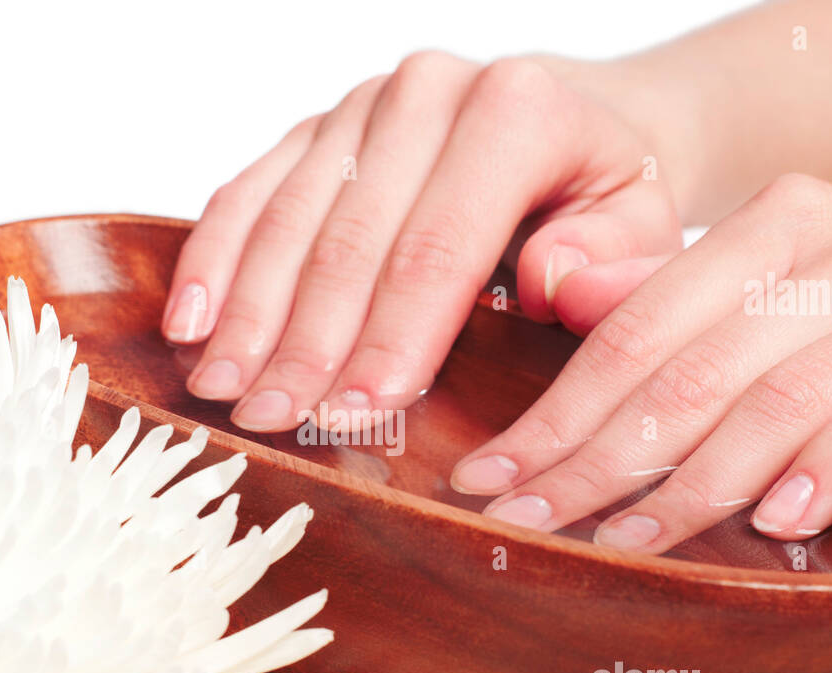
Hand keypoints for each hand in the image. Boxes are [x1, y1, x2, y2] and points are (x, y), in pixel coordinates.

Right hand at [161, 52, 680, 430]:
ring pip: (288, 218)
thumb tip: (546, 281)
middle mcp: (428, 92)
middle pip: (351, 238)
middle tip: (272, 421)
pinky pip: (248, 191)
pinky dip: (213, 260)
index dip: (392, 336)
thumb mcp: (642, 228)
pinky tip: (189, 323)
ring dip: (248, 313)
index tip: (355, 415)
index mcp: (517, 110)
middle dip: (307, 341)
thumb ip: (612, 260)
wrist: (574, 124)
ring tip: (221, 390)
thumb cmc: (604, 195)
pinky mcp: (315, 128)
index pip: (439, 245)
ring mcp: (362, 106)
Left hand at [452, 174, 831, 549]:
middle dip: (593, 460)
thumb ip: (684, 301)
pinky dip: (829, 471)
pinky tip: (776, 526)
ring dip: (690, 485)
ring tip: (624, 547)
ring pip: (776, 400)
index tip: (486, 476)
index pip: (633, 329)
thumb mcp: (790, 296)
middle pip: (687, 370)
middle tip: (526, 525)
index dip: (553, 411)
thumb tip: (563, 297)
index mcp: (776, 227)